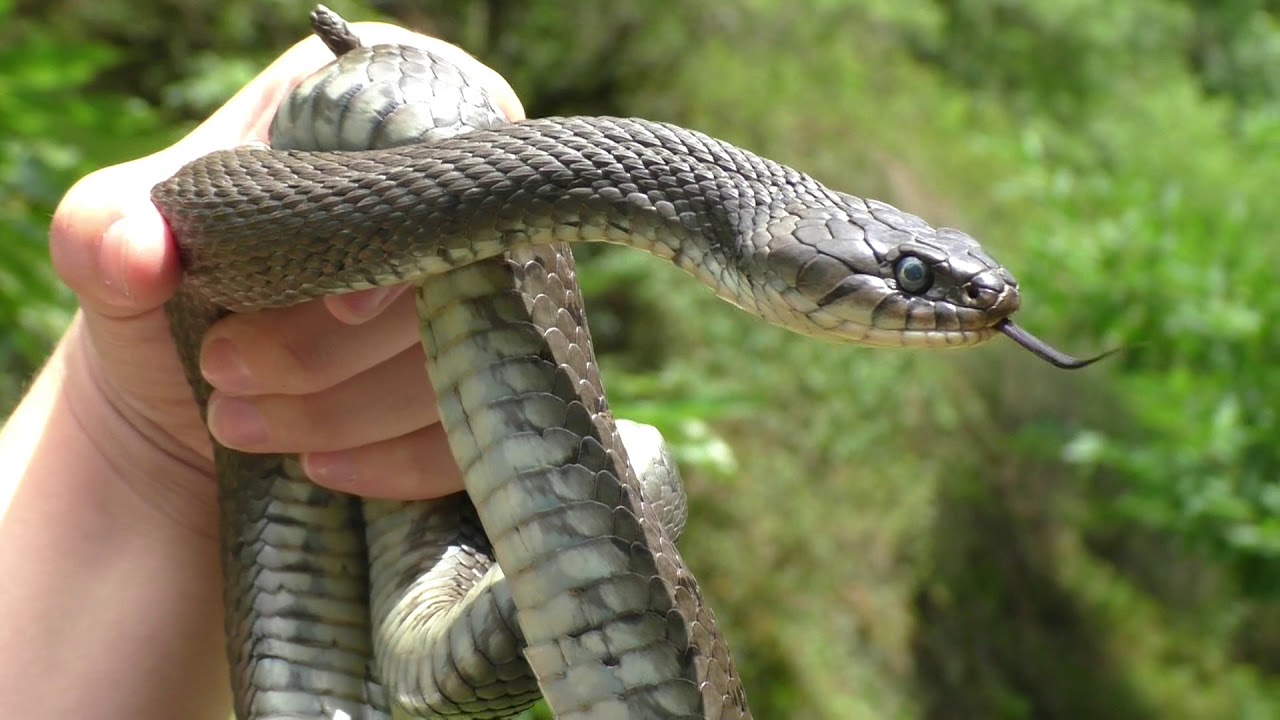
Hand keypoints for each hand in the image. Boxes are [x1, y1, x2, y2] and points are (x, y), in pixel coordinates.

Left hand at [49, 22, 523, 532]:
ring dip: (350, 408)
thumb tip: (145, 249)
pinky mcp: (493, 384)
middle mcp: (452, 199)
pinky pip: (475, 433)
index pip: (429, 151)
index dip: (395, 230)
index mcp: (374, 114)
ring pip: (467, 358)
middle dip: (331, 344)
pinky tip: (320, 469)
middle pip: (452, 269)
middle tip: (223, 370)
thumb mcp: (111, 252)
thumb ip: (106, 232)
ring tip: (240, 423)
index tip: (338, 305)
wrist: (201, 397)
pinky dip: (396, 460)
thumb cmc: (166, 297)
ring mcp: (491, 298)